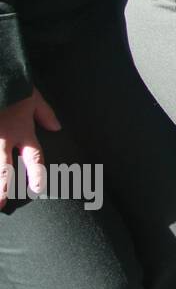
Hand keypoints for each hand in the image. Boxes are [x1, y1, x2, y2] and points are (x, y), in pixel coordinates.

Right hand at [0, 88, 60, 208]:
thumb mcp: (32, 95)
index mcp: (21, 130)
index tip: (38, 188)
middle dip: (2, 189)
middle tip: (0, 205)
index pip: (33, 157)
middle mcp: (2, 138)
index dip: (36, 174)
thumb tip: (57, 127)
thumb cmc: (11, 82)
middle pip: (3, 169)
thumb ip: (44, 113)